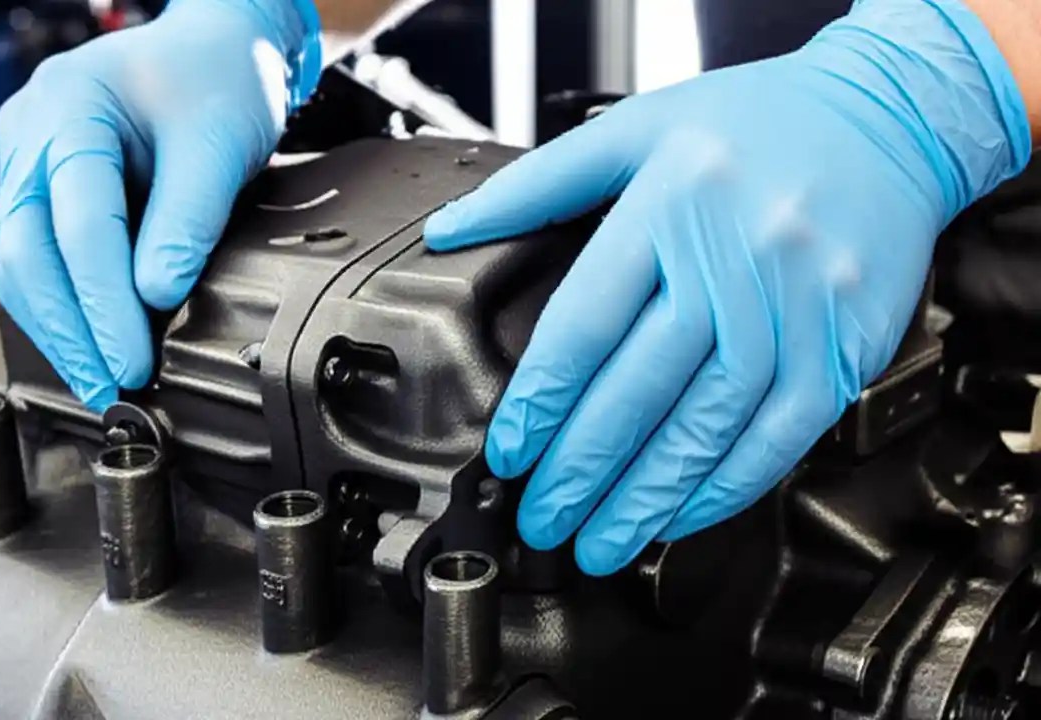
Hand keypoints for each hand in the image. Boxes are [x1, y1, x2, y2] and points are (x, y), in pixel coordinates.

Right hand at [0, 0, 318, 408]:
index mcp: (69, 106)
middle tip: (110, 385)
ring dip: (56, 329)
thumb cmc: (218, 78)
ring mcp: (27, 158)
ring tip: (97, 381)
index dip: (104, 300)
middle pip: (26, 249)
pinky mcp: (41, 186)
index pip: (78, 223)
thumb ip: (187, 220)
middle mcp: (30, 131)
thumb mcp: (217, 144)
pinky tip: (86, 346)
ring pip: (17, 261)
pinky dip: (59, 306)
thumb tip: (157, 296)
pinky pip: (34, 255)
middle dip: (69, 329)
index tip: (132, 356)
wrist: (214, 49)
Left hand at [424, 0, 1029, 574]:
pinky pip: (786, 429)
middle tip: (544, 519)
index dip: (543, 400)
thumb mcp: (632, 130)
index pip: (589, 321)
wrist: (885, 117)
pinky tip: (684, 515)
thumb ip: (535, 186)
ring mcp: (800, 301)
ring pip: (713, 419)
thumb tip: (449, 232)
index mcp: (670, 201)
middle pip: (646, 383)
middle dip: (585, 466)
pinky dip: (731, 482)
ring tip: (602, 540)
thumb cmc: (750, 123)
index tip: (510, 454)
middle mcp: (736, 254)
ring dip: (651, 493)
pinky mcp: (849, 338)